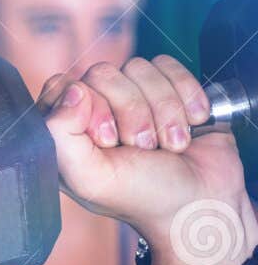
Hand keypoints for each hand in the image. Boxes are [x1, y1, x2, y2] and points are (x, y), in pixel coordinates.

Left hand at [40, 55, 254, 264]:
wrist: (203, 200)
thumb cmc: (143, 195)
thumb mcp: (91, 178)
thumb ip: (61, 136)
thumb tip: (70, 90)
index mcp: (67, 133)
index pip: (61, 87)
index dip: (87, 107)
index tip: (108, 140)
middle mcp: (96, 110)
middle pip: (102, 73)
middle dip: (131, 111)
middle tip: (143, 147)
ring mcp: (132, 97)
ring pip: (139, 68)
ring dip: (163, 110)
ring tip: (170, 144)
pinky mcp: (168, 87)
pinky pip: (169, 65)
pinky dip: (186, 95)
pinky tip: (192, 124)